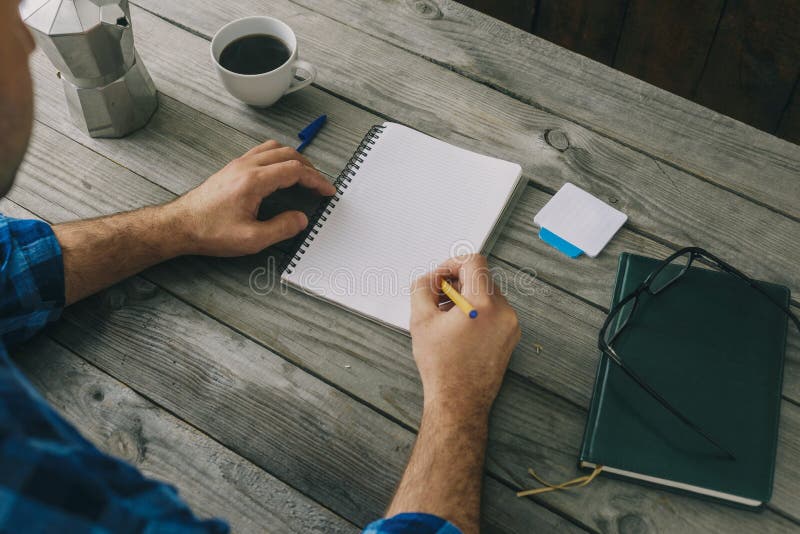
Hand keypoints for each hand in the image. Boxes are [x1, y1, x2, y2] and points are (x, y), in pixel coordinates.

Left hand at [169, 140, 335, 255]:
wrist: (180, 225)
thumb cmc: (209, 231)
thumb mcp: (251, 239)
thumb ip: (281, 228)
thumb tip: (300, 219)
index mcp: (254, 181)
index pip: (295, 170)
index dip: (316, 180)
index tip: (326, 190)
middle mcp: (246, 167)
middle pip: (288, 154)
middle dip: (309, 168)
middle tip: (319, 184)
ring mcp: (238, 165)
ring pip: (274, 148)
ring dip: (294, 159)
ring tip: (304, 175)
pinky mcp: (232, 168)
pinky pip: (261, 152)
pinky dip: (278, 157)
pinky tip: (279, 171)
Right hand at [410, 254, 520, 420]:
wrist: (459, 402)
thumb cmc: (442, 366)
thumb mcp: (421, 320)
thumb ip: (422, 288)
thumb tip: (431, 278)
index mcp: (484, 304)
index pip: (473, 262)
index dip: (452, 263)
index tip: (439, 276)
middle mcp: (504, 311)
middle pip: (481, 278)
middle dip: (456, 282)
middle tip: (436, 297)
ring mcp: (511, 325)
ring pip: (487, 294)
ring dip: (466, 296)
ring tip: (444, 315)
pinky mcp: (511, 337)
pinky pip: (494, 311)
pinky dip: (476, 311)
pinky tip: (458, 327)